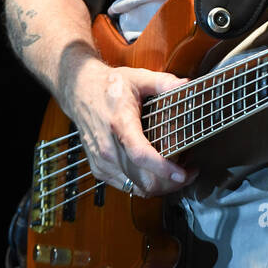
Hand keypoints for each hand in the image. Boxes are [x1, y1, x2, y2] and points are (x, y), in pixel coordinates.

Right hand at [67, 56, 197, 196]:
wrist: (78, 91)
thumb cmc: (107, 86)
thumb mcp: (137, 78)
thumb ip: (163, 82)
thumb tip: (185, 85)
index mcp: (120, 124)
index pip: (141, 154)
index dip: (164, 169)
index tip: (183, 174)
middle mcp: (108, 147)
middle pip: (143, 180)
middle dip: (171, 183)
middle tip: (188, 172)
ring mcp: (102, 160)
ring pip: (137, 189)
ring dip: (160, 186)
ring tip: (175, 172)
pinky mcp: (100, 168)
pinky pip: (127, 187)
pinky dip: (145, 185)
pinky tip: (155, 173)